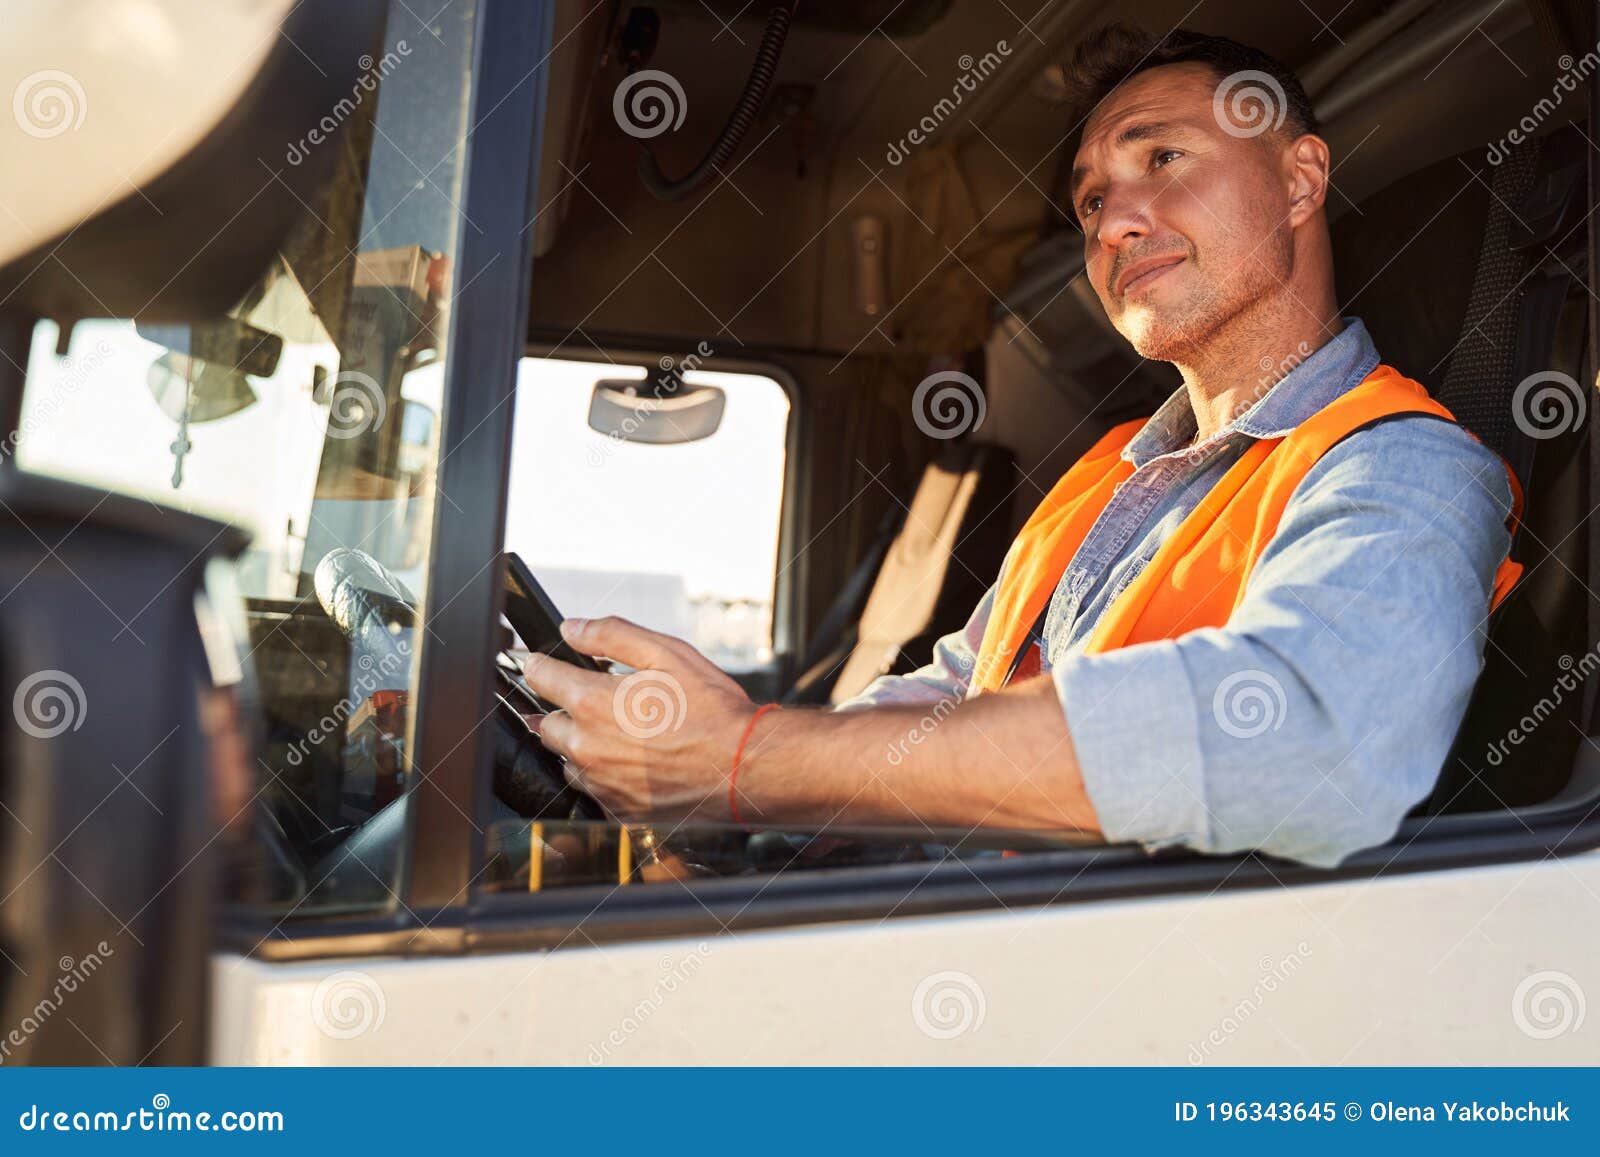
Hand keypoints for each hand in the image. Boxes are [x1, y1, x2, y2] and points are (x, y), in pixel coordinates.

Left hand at [522, 616, 756, 820]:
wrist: (745, 767)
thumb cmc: (713, 711)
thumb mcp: (667, 654)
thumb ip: (611, 636)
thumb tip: (571, 629)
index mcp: (592, 703)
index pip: (540, 677)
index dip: (539, 664)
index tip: (541, 662)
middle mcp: (587, 748)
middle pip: (546, 724)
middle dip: (562, 708)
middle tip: (595, 700)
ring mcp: (600, 784)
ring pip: (568, 761)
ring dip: (582, 745)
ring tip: (622, 734)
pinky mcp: (617, 810)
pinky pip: (594, 790)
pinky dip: (604, 775)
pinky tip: (635, 763)